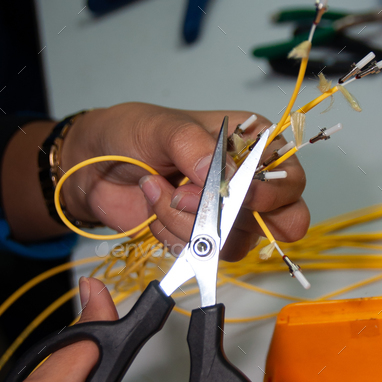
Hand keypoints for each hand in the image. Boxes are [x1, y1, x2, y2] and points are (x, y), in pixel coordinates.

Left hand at [60, 103, 309, 259]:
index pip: (289, 173)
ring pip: (238, 241)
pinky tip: (154, 209)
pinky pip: (206, 254)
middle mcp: (249, 181)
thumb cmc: (131, 133)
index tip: (232, 192)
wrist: (92, 167)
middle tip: (196, 201)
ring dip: (191, 223)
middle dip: (243, 218)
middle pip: (289, 217)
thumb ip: (193, 145)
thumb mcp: (160, 126)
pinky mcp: (203, 239)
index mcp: (252, 143)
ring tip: (160, 192)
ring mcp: (228, 215)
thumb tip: (220, 173)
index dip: (270, 190)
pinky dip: (174, 236)